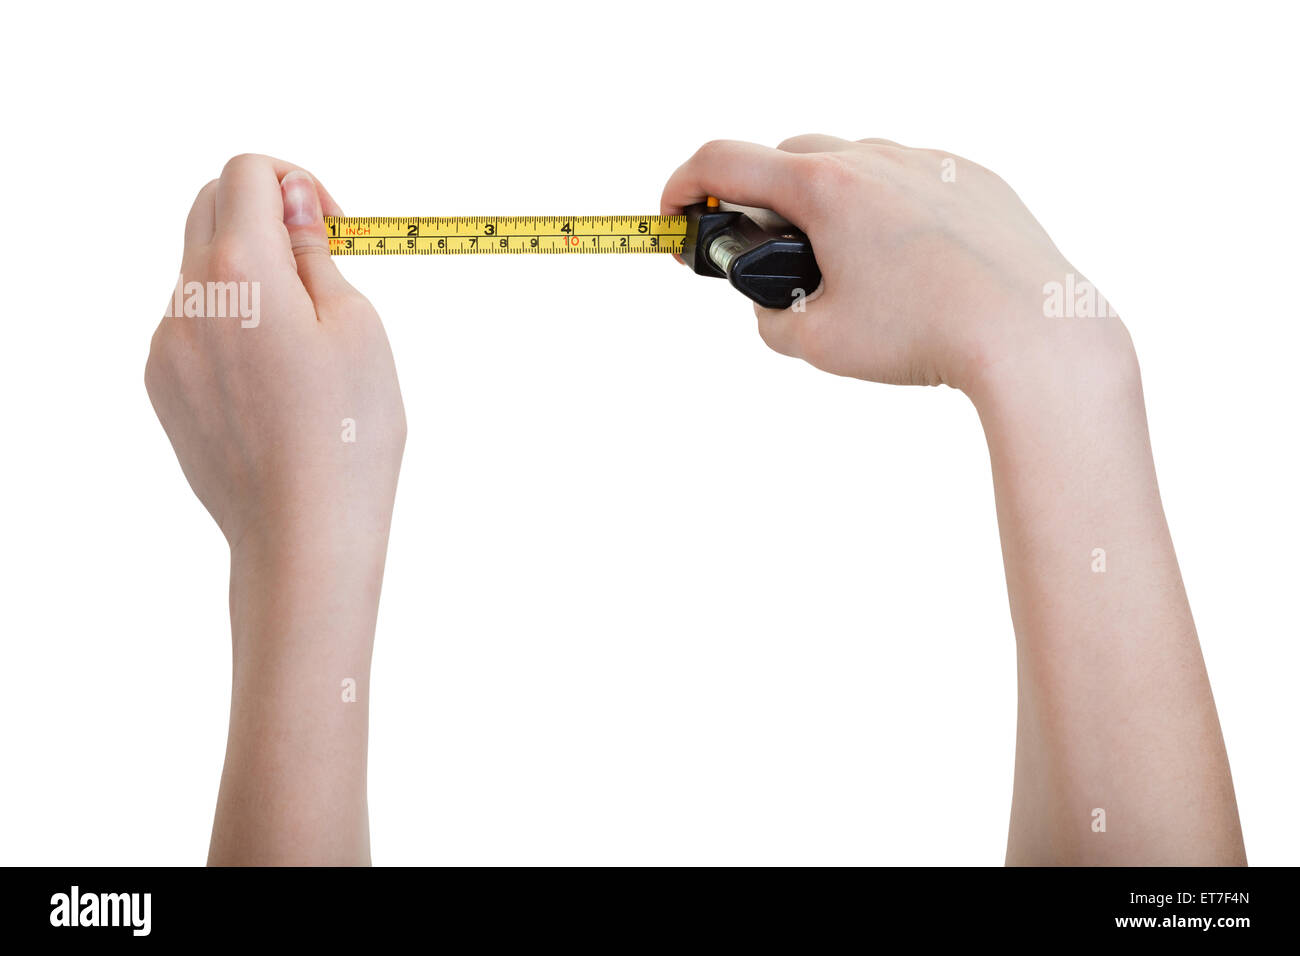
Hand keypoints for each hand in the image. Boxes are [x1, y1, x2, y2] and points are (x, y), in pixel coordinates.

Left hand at [146, 154, 404, 555]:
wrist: (302, 535)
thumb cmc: (348, 434)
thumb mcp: (357, 326)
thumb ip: (314, 250)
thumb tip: (291, 199)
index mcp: (240, 270)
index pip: (247, 172)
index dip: (298, 182)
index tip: (334, 227)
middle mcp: (187, 299)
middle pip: (210, 207)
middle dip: (267, 213)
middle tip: (323, 264)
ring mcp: (166, 346)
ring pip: (201, 270)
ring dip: (250, 272)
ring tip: (306, 340)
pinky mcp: (163, 386)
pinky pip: (192, 326)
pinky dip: (230, 322)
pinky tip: (276, 378)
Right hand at [661, 135, 1129, 398]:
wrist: (1030, 334)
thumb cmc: (925, 337)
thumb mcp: (817, 343)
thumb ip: (768, 317)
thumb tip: (768, 303)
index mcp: (825, 188)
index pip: (723, 161)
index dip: (681, 186)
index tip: (674, 213)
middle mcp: (874, 158)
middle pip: (787, 157)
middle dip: (760, 200)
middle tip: (763, 253)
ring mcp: (928, 162)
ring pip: (852, 164)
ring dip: (826, 203)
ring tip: (842, 266)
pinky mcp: (972, 177)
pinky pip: (909, 179)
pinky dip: (885, 209)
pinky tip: (902, 263)